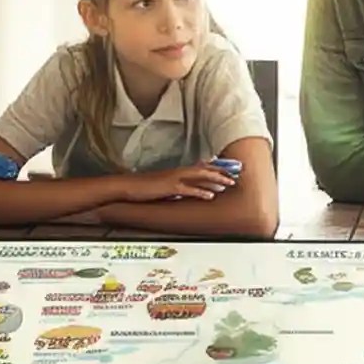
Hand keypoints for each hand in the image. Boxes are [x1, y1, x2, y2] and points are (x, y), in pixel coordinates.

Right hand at [121, 163, 236, 201]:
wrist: (127, 187)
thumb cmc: (144, 188)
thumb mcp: (163, 187)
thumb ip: (177, 187)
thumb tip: (188, 191)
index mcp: (177, 172)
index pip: (200, 167)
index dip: (216, 168)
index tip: (230, 169)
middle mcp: (178, 172)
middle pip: (204, 169)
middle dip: (221, 171)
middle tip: (236, 173)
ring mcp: (174, 179)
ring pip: (199, 177)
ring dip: (215, 180)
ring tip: (229, 183)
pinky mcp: (169, 187)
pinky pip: (188, 189)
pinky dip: (200, 192)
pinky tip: (210, 196)